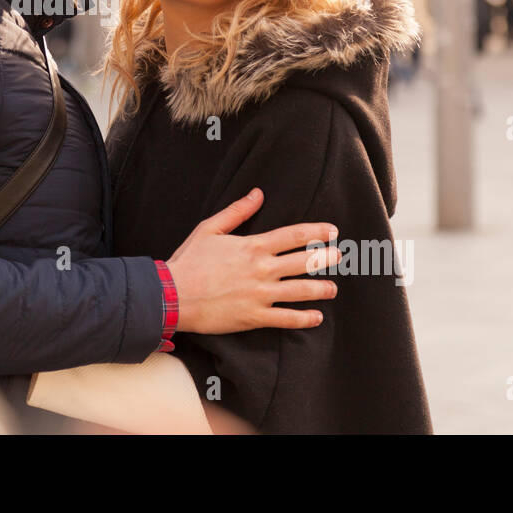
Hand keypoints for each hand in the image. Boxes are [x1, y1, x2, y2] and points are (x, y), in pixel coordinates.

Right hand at [164, 188, 339, 333]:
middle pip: (304, 262)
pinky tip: (317, 317)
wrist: (173, 295)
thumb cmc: (189, 261)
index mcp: (253, 246)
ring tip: (333, 289)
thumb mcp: (210, 228)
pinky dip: (305, 319)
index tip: (332, 231)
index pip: (294, 235)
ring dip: (321, 289)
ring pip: (301, 291)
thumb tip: (257, 194)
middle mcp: (262, 269)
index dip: (317, 231)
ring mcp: (260, 294)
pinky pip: (286, 318)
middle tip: (340, 257)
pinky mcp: (254, 317)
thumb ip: (237, 211)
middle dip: (326, 258)